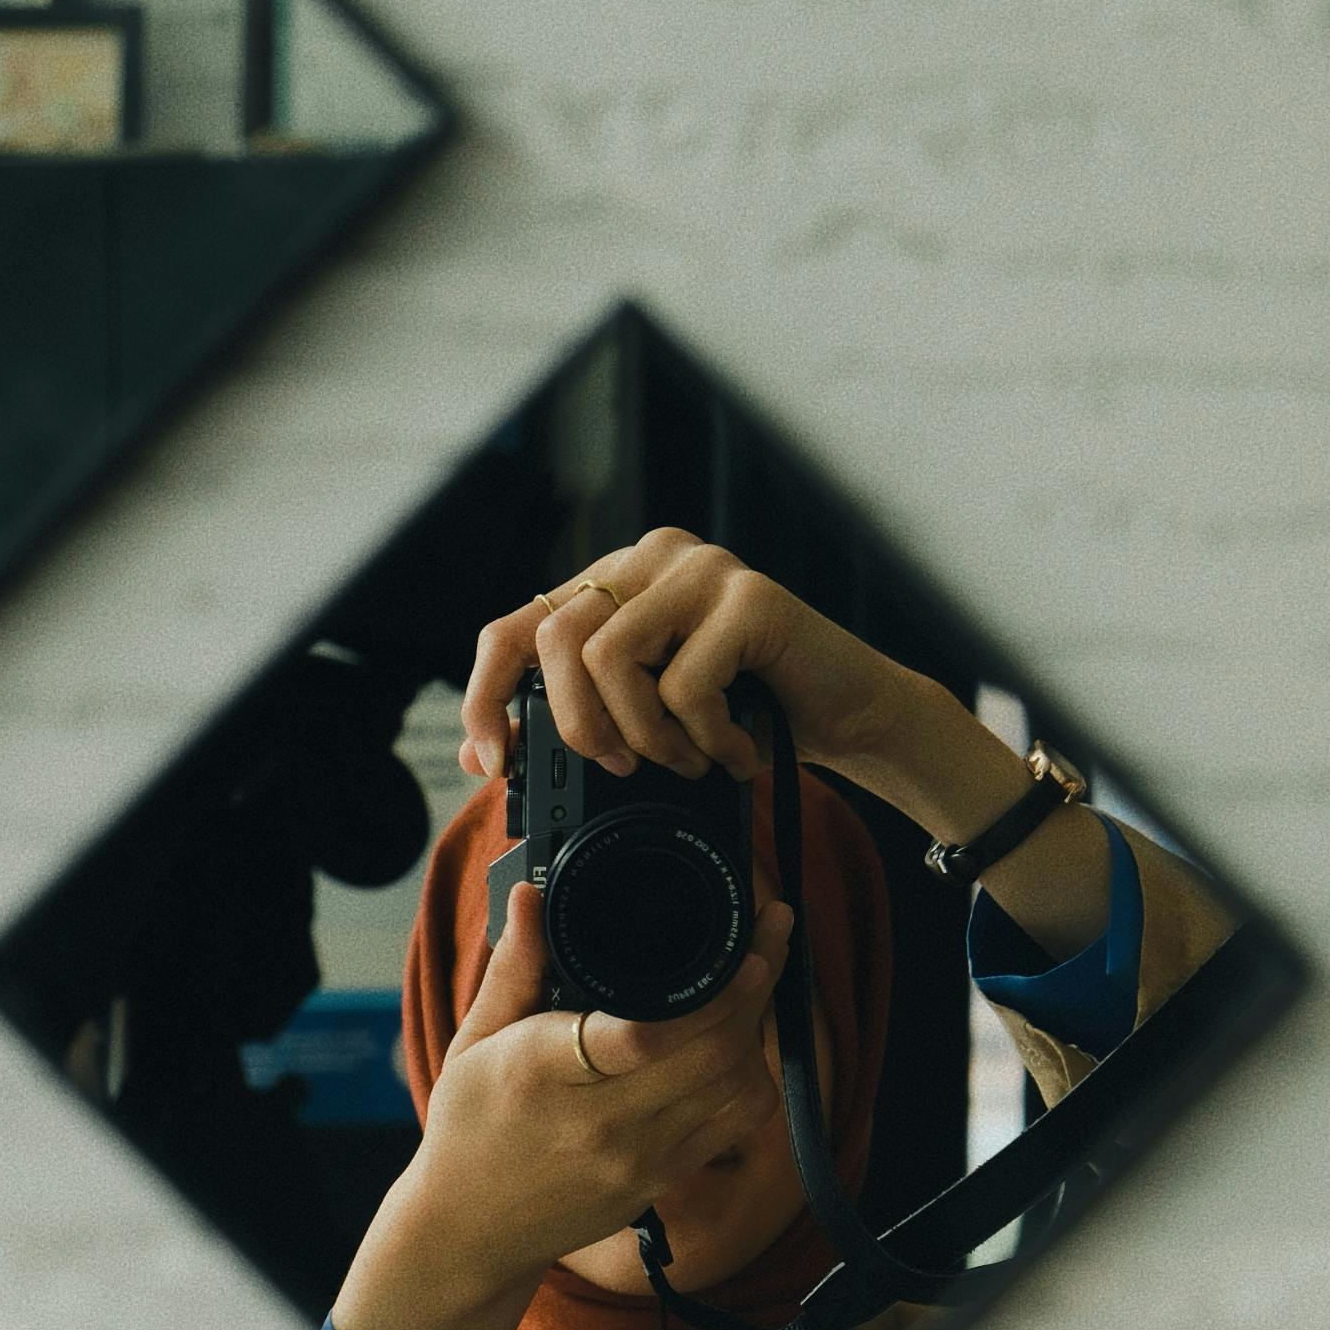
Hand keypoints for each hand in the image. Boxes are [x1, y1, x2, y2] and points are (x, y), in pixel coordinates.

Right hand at [411, 878, 795, 1286]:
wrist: (472, 1230)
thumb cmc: (469, 1129)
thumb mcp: (473, 1041)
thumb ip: (514, 968)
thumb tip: (530, 895)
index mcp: (542, 1074)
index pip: (641, 1035)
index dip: (708, 992)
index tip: (743, 941)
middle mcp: (600, 1122)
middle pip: (711, 1053)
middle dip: (756, 988)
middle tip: (770, 937)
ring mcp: (640, 1157)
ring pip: (735, 1086)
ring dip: (759, 1030)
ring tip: (758, 982)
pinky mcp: (664, 1179)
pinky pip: (735, 1123)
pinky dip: (752, 1077)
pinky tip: (744, 1044)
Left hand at [459, 526, 916, 788]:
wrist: (851, 713)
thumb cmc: (748, 716)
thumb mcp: (648, 722)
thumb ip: (576, 722)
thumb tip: (478, 753)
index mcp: (614, 584)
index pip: (515, 628)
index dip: (487, 696)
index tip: (493, 763)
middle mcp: (650, 560)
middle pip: (559, 640)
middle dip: (580, 727)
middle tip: (621, 769)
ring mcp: (701, 570)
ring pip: (613, 657)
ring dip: (648, 736)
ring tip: (689, 762)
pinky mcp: (750, 597)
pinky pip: (686, 682)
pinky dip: (707, 739)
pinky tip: (736, 753)